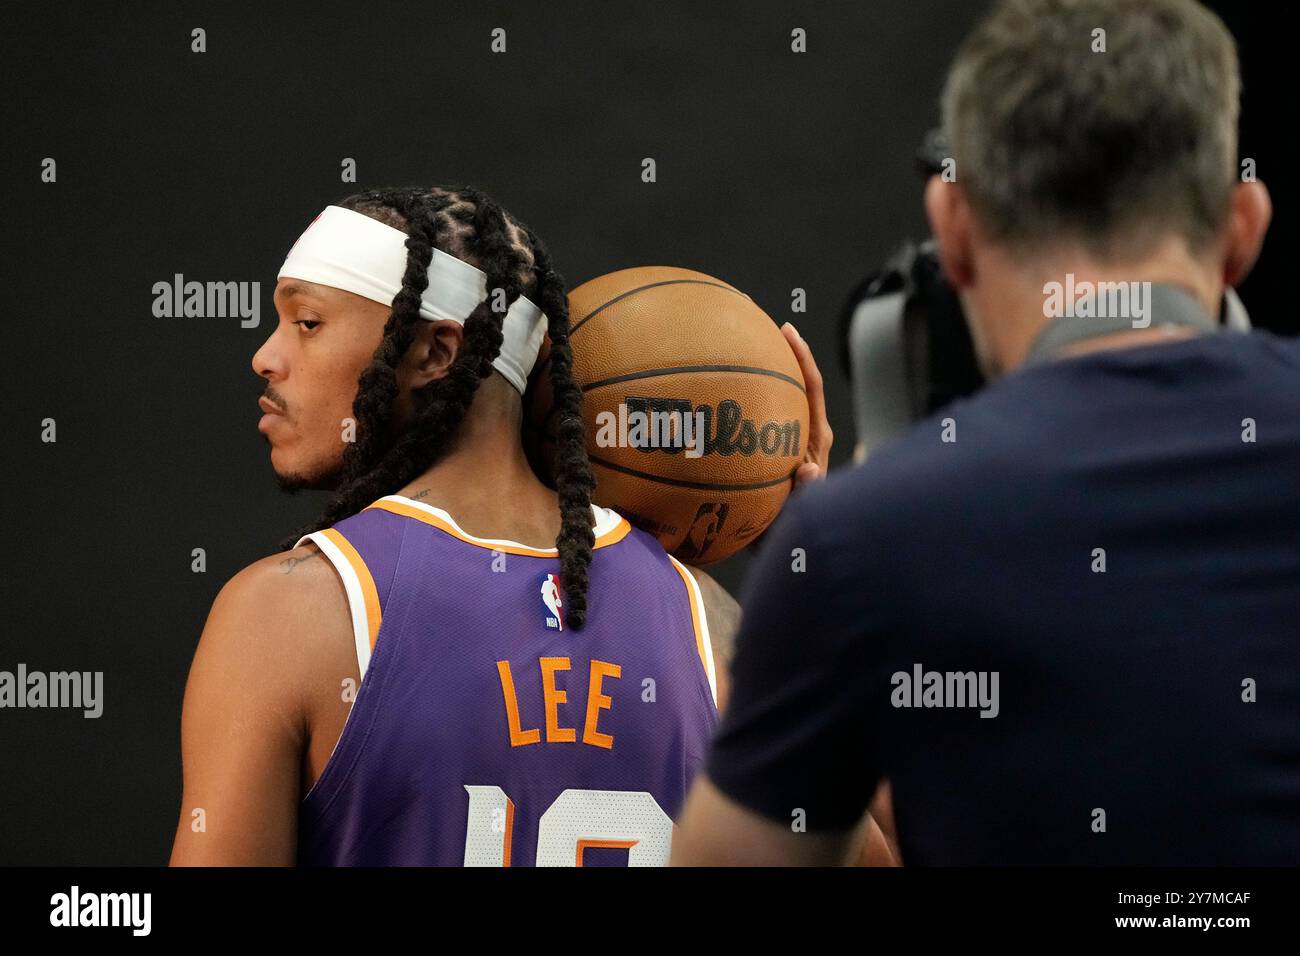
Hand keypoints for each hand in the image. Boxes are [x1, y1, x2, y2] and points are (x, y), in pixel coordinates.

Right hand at [742, 322, 833, 556]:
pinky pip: (760, 417)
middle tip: (758, 323)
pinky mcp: (775, 449)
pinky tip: (716, 392)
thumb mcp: (800, 511)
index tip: (786, 329)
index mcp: (816, 440)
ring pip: (779, 398)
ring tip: (737, 347)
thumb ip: (807, 491)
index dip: (802, 358)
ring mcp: (790, 440)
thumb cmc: (792, 527)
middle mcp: (806, 434)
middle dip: (782, 352)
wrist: (787, 545)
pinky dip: (744, 399)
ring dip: (763, 373)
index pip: (813, 389)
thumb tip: (809, 470)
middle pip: (797, 382)